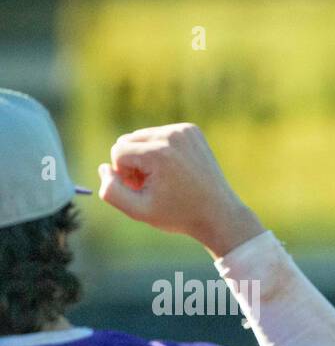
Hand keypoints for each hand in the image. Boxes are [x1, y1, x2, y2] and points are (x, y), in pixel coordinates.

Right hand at [97, 123, 263, 257]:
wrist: (219, 215)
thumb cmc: (178, 215)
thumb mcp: (138, 211)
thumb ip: (111, 191)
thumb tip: (104, 167)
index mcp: (158, 153)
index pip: (117, 151)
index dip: (124, 174)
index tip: (143, 189)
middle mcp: (171, 135)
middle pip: (128, 140)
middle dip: (133, 163)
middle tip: (153, 185)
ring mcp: (184, 130)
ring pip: (143, 136)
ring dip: (145, 156)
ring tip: (163, 179)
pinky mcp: (191, 130)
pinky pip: (160, 134)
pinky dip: (161, 150)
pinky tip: (174, 169)